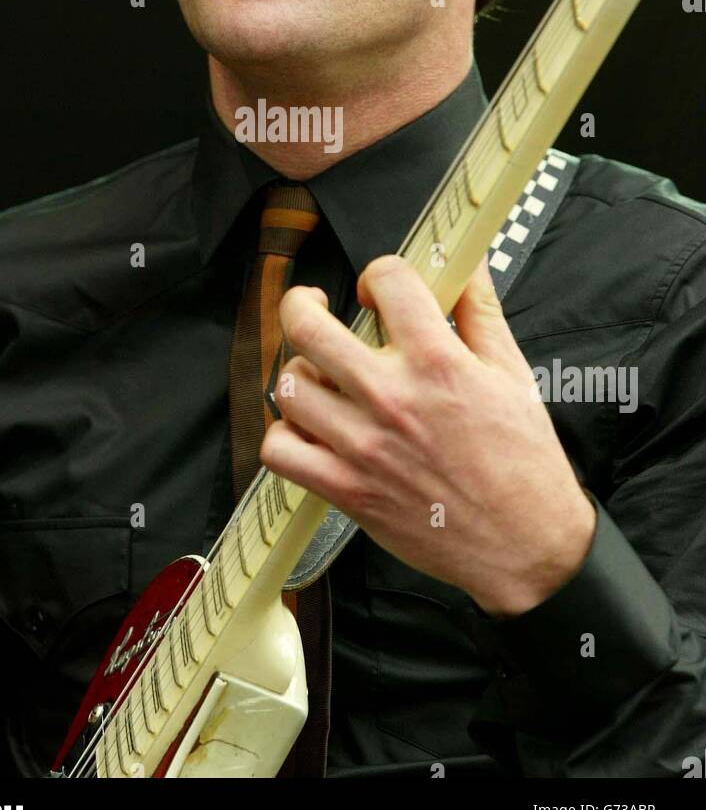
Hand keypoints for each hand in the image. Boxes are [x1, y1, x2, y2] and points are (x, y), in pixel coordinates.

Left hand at [259, 254, 596, 615]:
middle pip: (308, 328)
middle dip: (303, 304)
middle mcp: (392, 398)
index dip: (379, 274)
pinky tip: (311, 428)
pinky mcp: (347, 490)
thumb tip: (467, 265)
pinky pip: (281, 451)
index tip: (379, 290)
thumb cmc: (524, 462)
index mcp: (438, 363)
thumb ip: (481, 312)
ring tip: (320, 376)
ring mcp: (363, 446)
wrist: (527, 544)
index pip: (387, 281)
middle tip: (313, 308)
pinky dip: (285, 435)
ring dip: (301, 372)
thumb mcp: (513, 373)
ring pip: (290, 386)